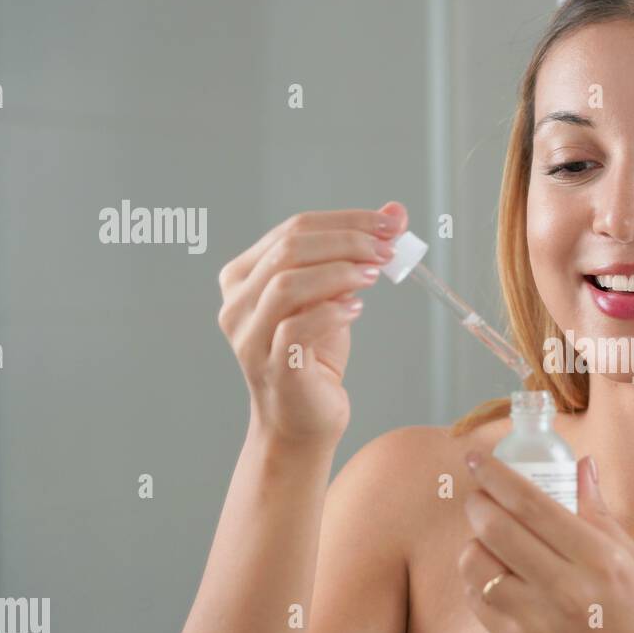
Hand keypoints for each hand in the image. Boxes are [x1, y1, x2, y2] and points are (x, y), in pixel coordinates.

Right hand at [217, 203, 407, 447]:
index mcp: (244, 276)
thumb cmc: (315, 355)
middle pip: (289, 249)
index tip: (391, 223)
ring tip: (375, 276)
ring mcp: (249, 336)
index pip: (293, 228)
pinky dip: (332, 312)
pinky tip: (357, 310)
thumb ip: (357, 253)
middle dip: (347, 242)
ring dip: (340, 272)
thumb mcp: (337, 296)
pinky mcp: (272, 366)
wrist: (303, 420)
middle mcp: (237, 303)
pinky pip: (296, 328)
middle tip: (388, 249)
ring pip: (287, 284)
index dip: (346, 220)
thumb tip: (396, 212)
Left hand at [458, 450, 633, 632]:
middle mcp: (566, 588)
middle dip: (477, 502)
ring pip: (476, 565)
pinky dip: (475, 579)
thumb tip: (583, 466)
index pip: (532, 503)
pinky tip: (491, 574)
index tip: (477, 456)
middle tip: (479, 496)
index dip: (496, 475)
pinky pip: (476, 601)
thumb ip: (601, 514)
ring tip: (489, 541)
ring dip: (474, 543)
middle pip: (494, 528)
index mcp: (600, 560)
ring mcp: (537, 622)